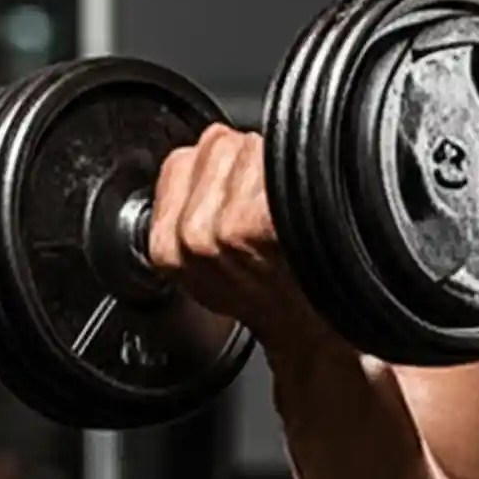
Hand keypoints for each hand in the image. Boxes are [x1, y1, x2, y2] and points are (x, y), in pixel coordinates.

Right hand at [149, 123, 342, 355]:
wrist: (311, 333)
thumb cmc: (270, 297)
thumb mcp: (209, 268)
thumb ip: (191, 210)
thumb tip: (199, 159)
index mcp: (166, 245)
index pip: (181, 161)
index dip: (217, 170)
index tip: (235, 198)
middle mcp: (190, 235)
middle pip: (217, 145)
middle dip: (245, 166)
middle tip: (266, 213)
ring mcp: (225, 228)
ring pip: (248, 148)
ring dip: (271, 170)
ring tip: (282, 216)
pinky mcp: (258, 221)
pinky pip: (273, 163)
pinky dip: (295, 179)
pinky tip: (298, 215)